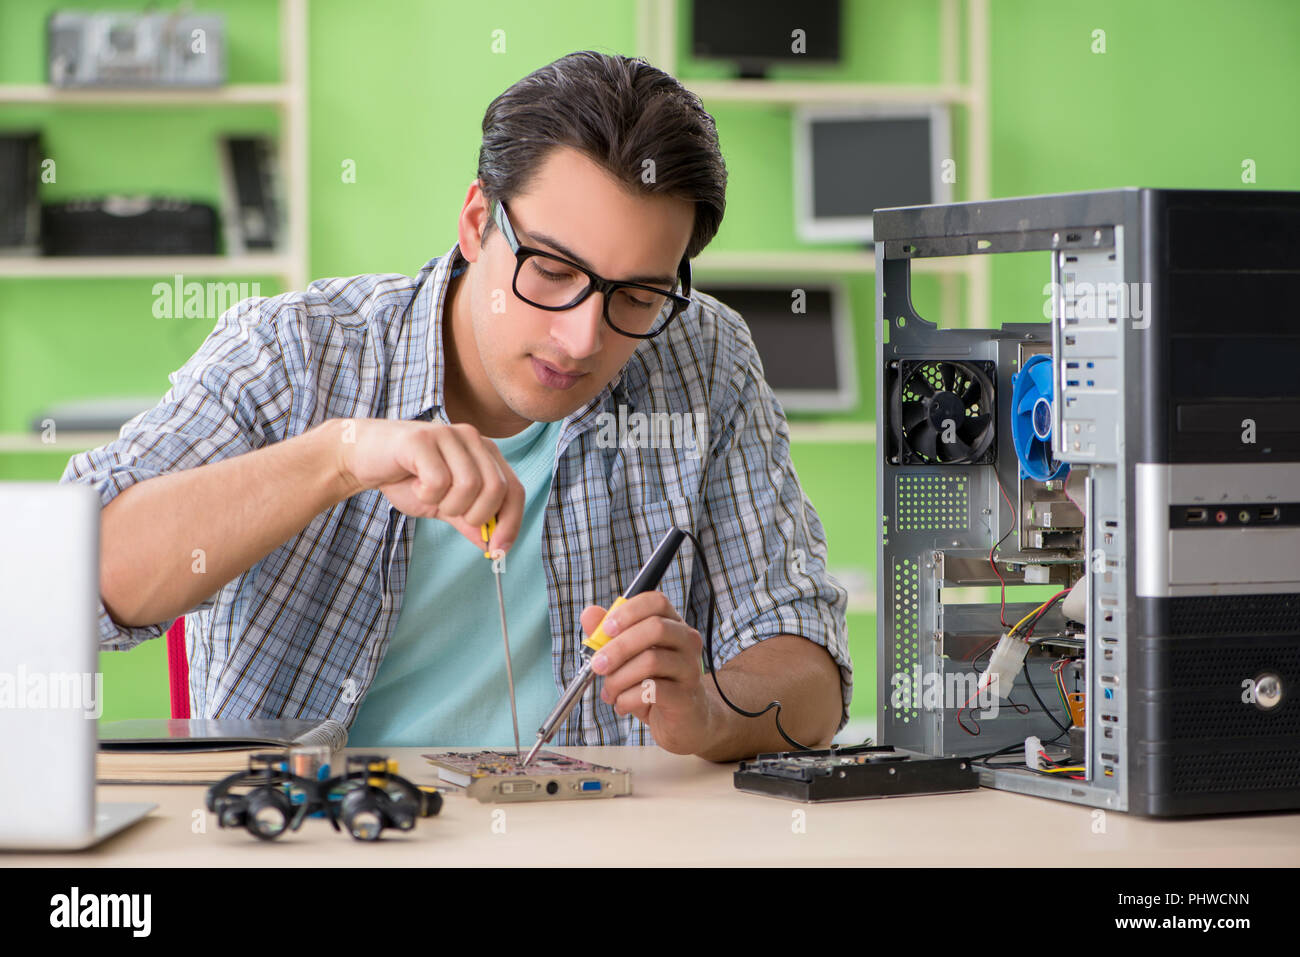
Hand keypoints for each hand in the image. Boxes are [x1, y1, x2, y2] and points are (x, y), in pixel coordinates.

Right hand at [332, 418, 523, 552]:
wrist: (362, 457)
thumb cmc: (407, 479)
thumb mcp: (445, 505)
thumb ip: (471, 522)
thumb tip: (496, 548)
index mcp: (485, 453)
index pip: (515, 490)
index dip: (511, 524)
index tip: (497, 551)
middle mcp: (472, 439)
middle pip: (496, 489)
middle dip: (476, 516)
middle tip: (450, 514)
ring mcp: (448, 435)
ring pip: (469, 486)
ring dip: (447, 505)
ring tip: (429, 496)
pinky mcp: (423, 439)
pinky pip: (439, 481)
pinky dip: (426, 495)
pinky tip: (414, 485)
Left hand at [582, 591, 716, 754]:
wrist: (684, 720)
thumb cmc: (655, 683)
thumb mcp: (628, 658)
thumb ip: (608, 635)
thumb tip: (589, 614)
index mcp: (672, 624)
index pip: (656, 601)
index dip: (629, 611)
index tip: (606, 629)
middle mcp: (687, 641)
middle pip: (655, 628)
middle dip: (619, 647)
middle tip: (598, 665)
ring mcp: (690, 668)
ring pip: (652, 661)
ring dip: (619, 678)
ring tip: (609, 693)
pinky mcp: (686, 696)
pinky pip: (653, 690)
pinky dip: (628, 699)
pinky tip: (622, 705)